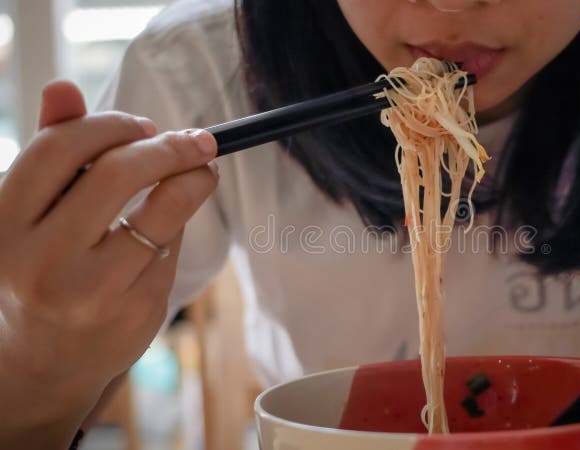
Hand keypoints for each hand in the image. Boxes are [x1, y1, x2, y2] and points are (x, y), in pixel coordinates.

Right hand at [0, 81, 217, 446]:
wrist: (45, 360)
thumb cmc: (41, 268)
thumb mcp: (31, 213)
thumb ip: (52, 152)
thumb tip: (64, 87)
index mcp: (2, 224)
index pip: (59, 148)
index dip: (111, 124)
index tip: (144, 126)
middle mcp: (38, 260)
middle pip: (117, 172)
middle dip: (166, 146)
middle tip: (192, 140)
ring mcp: (89, 290)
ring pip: (161, 209)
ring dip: (194, 175)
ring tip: (203, 166)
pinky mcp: (133, 310)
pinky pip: (172, 245)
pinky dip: (184, 217)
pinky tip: (184, 208)